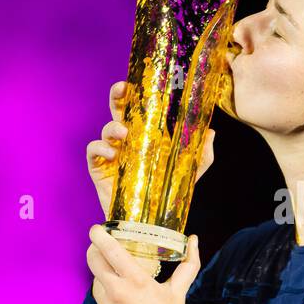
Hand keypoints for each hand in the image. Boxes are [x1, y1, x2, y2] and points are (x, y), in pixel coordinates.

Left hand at [87, 227, 202, 303]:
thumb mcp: (179, 291)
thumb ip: (188, 264)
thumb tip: (195, 240)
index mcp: (136, 281)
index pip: (110, 250)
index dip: (99, 236)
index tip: (96, 229)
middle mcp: (116, 293)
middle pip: (93, 262)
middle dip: (93, 252)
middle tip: (98, 249)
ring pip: (96, 285)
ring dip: (104, 282)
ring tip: (120, 289)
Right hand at [88, 80, 216, 219]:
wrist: (149, 221)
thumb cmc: (167, 193)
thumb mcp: (190, 171)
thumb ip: (202, 153)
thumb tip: (210, 132)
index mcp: (145, 135)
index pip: (138, 108)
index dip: (135, 93)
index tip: (138, 82)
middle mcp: (126, 140)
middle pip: (116, 110)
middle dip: (116, 96)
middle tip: (122, 90)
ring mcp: (111, 153)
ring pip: (105, 129)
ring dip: (112, 127)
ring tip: (123, 134)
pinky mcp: (99, 168)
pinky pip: (93, 150)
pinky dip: (100, 147)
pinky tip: (113, 154)